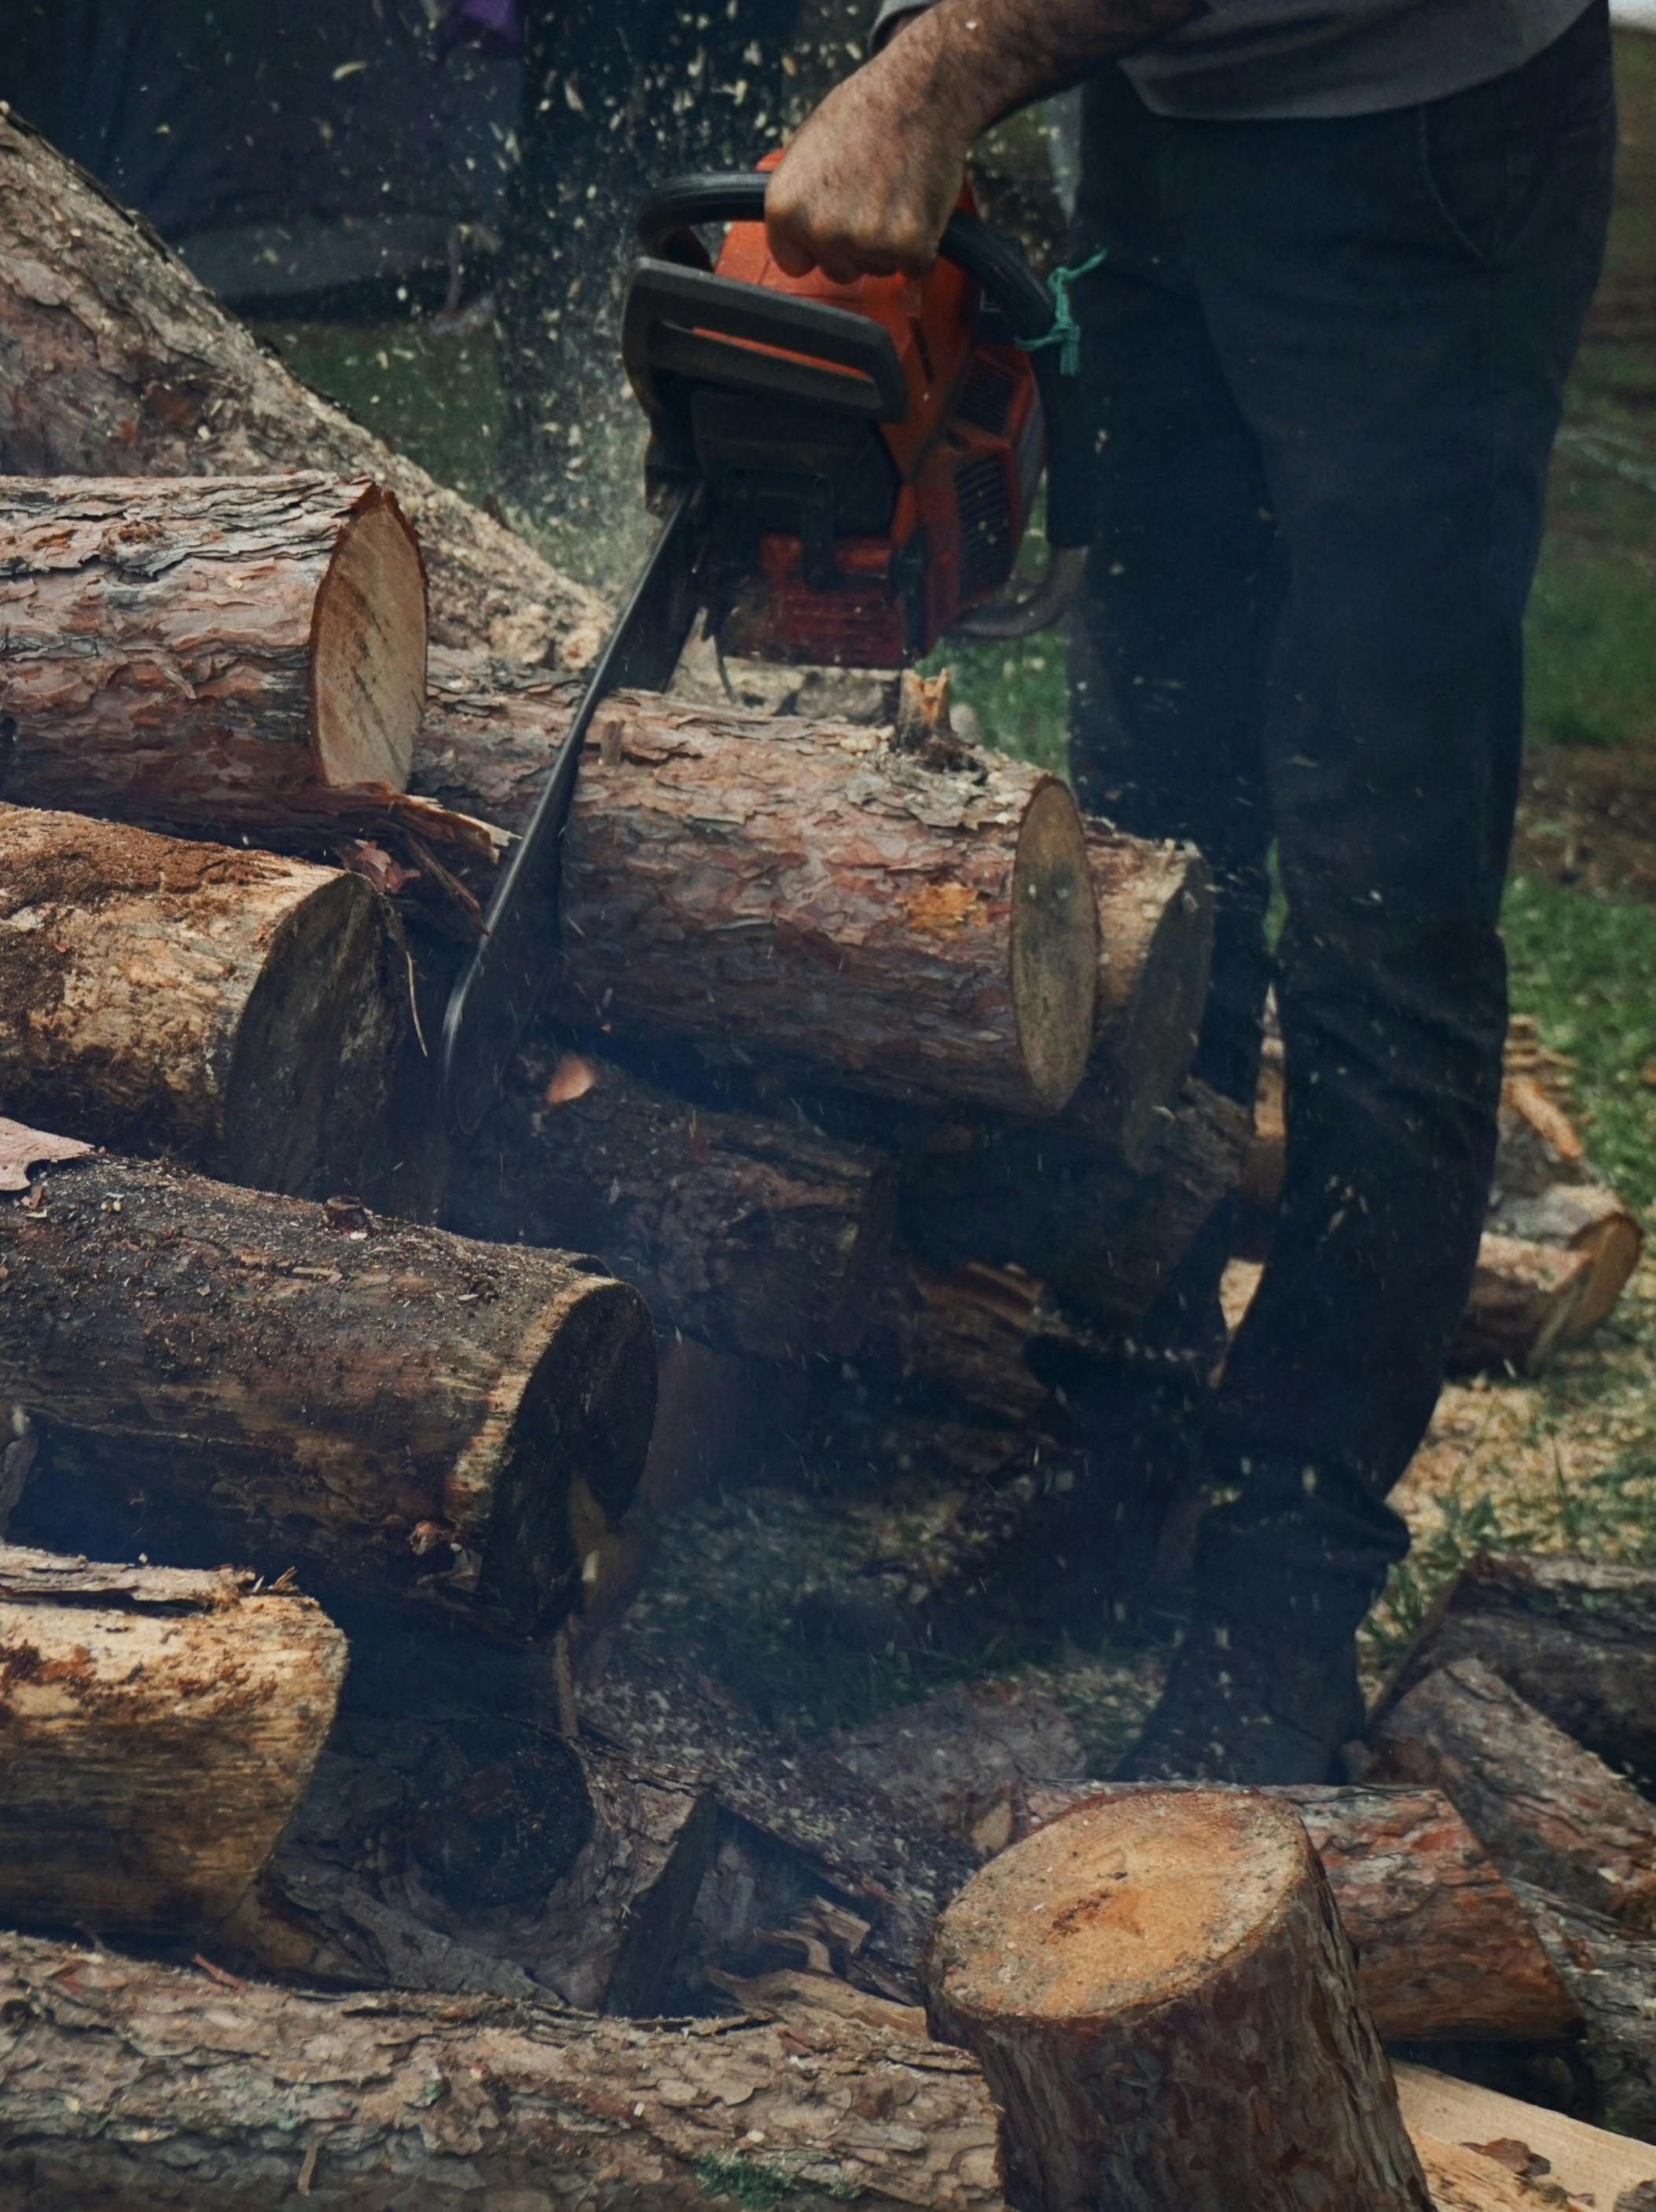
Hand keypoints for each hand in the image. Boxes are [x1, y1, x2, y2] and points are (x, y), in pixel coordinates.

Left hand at [764, 22, 978, 282]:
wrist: (919, 91)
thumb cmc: (865, 110)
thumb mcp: (805, 147)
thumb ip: (796, 197)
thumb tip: (793, 230)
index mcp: (785, 208)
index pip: (793, 262)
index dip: (816, 246)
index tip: (832, 224)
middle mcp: (820, 230)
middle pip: (839, 270)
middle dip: (856, 245)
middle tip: (872, 197)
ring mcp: (865, 242)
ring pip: (877, 269)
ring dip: (889, 243)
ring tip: (895, 192)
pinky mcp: (910, 246)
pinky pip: (914, 267)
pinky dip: (922, 244)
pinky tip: (918, 203)